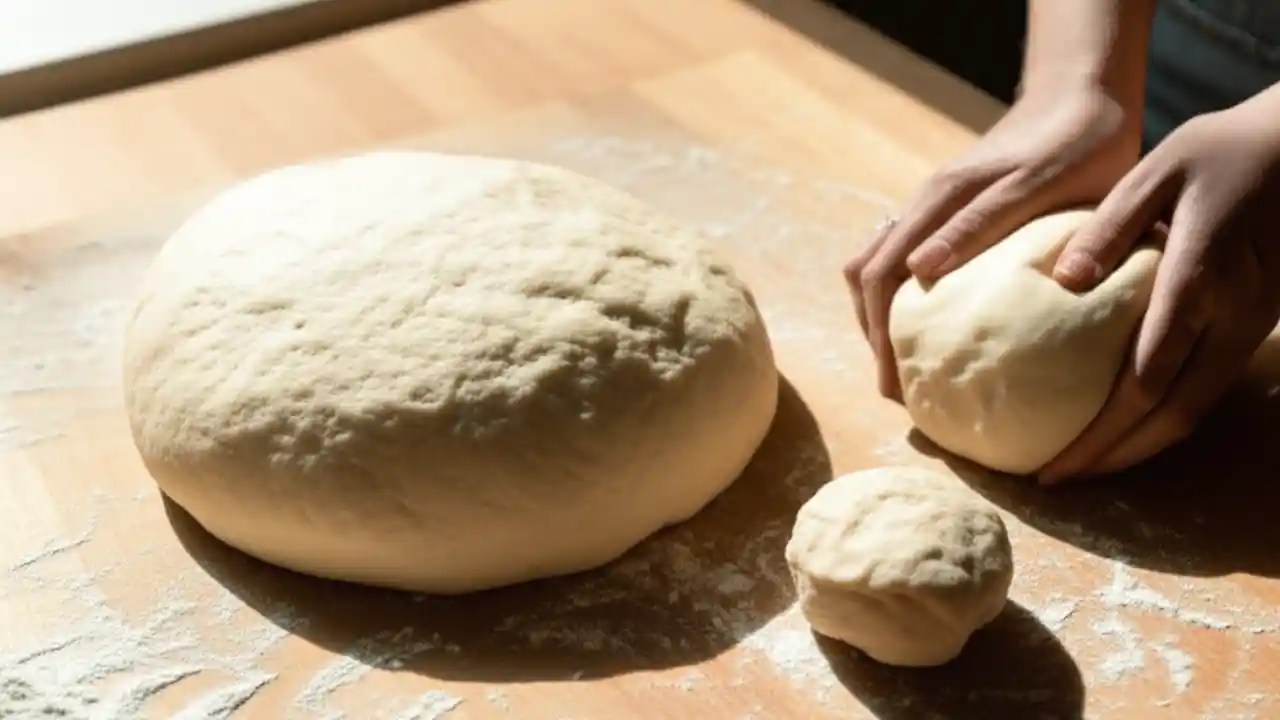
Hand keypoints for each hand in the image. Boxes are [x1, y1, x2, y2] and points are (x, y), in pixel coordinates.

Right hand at [845, 87, 1140, 398]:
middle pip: (866, 278)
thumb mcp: (1036, 185)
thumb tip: (921, 271)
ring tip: (907, 364)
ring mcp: (930, 209)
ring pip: (877, 268)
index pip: (880, 278)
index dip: (881, 337)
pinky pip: (901, 260)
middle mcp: (922, 206)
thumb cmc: (1076, 146)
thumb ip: (980, 223)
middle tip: (899, 389)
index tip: (897, 389)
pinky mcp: (945, 213)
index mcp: (937, 202)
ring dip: (882, 317)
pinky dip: (901, 299)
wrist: (1082, 97)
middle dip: (873, 337)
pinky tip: (931, 328)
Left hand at [1040, 86, 1279, 482]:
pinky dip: (1166, 416)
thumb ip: (1113, 223)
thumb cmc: (1222, 150)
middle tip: (1056, 480)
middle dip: (1113, 455)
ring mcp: (1252, 323)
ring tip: (1085, 464)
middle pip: (1173, 412)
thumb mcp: (1160, 167)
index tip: (1051, 461)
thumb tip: (1064, 280)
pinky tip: (1126, 423)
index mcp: (1201, 278)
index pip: (1146, 379)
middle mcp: (1233, 314)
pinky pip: (1209, 385)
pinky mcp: (1256, 323)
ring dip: (1141, 445)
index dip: (1100, 431)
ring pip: (1197, 407)